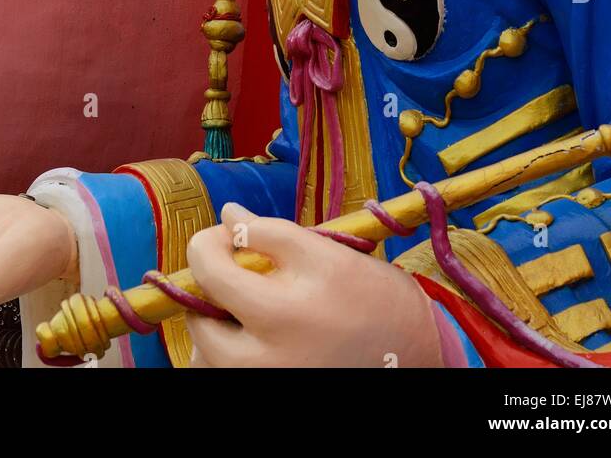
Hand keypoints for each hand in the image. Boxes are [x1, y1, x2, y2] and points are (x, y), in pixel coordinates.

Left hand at [186, 203, 443, 368]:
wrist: (413, 356)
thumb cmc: (374, 300)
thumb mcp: (328, 253)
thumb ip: (270, 232)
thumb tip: (228, 215)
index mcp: (279, 312)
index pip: (207, 266)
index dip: (211, 241)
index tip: (230, 237)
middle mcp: (263, 358)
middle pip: (197, 317)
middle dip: (209, 288)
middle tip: (241, 276)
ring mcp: (263, 382)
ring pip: (205, 355)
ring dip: (215, 326)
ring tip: (251, 313)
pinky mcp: (268, 394)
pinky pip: (223, 374)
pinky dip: (228, 354)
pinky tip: (257, 340)